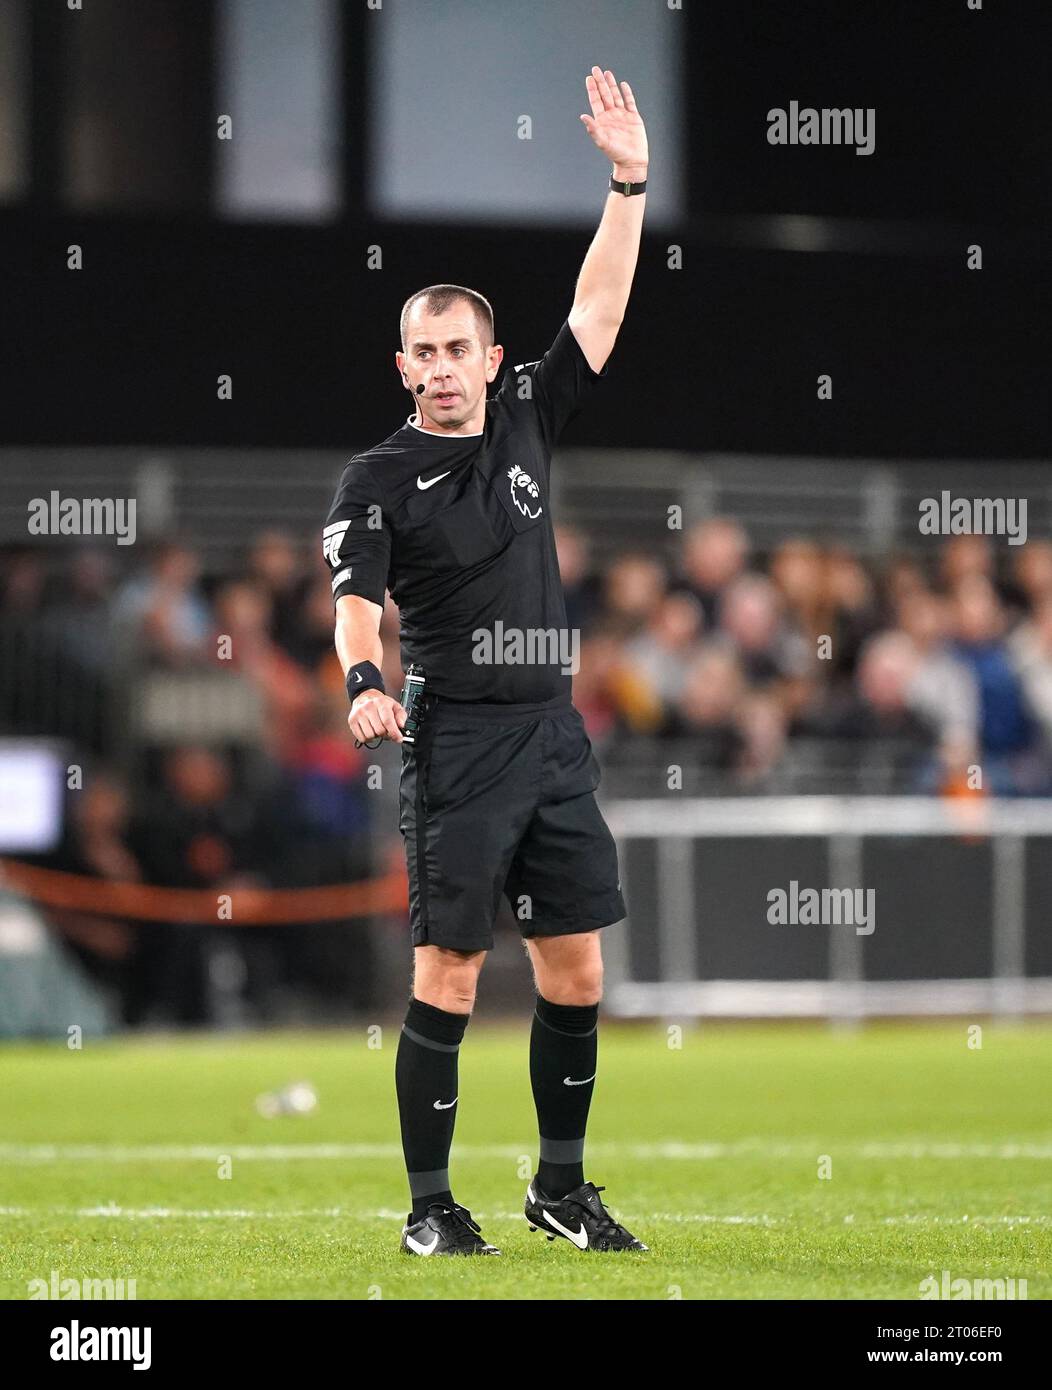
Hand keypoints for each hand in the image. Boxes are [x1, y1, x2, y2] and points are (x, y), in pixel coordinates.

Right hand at [348, 691, 406, 744]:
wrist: (365, 696)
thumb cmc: (381, 703)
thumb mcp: (395, 706)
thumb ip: (401, 716)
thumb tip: (401, 725)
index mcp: (380, 703)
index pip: (388, 721)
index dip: (394, 733)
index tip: (398, 738)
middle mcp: (368, 707)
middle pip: (380, 731)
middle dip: (386, 734)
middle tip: (386, 731)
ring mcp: (358, 714)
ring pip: (370, 736)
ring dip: (376, 736)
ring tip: (377, 729)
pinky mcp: (352, 720)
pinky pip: (361, 738)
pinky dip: (367, 738)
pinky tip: (370, 731)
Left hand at [579, 66, 647, 180]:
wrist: (632, 161)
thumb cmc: (616, 154)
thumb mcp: (602, 141)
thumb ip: (593, 129)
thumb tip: (583, 116)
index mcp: (602, 120)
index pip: (596, 101)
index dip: (592, 89)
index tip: (589, 78)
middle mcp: (611, 115)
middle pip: (605, 95)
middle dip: (600, 82)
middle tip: (595, 69)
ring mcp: (622, 115)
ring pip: (616, 96)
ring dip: (611, 84)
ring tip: (607, 73)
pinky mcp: (633, 117)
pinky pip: (630, 102)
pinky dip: (626, 93)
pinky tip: (623, 84)